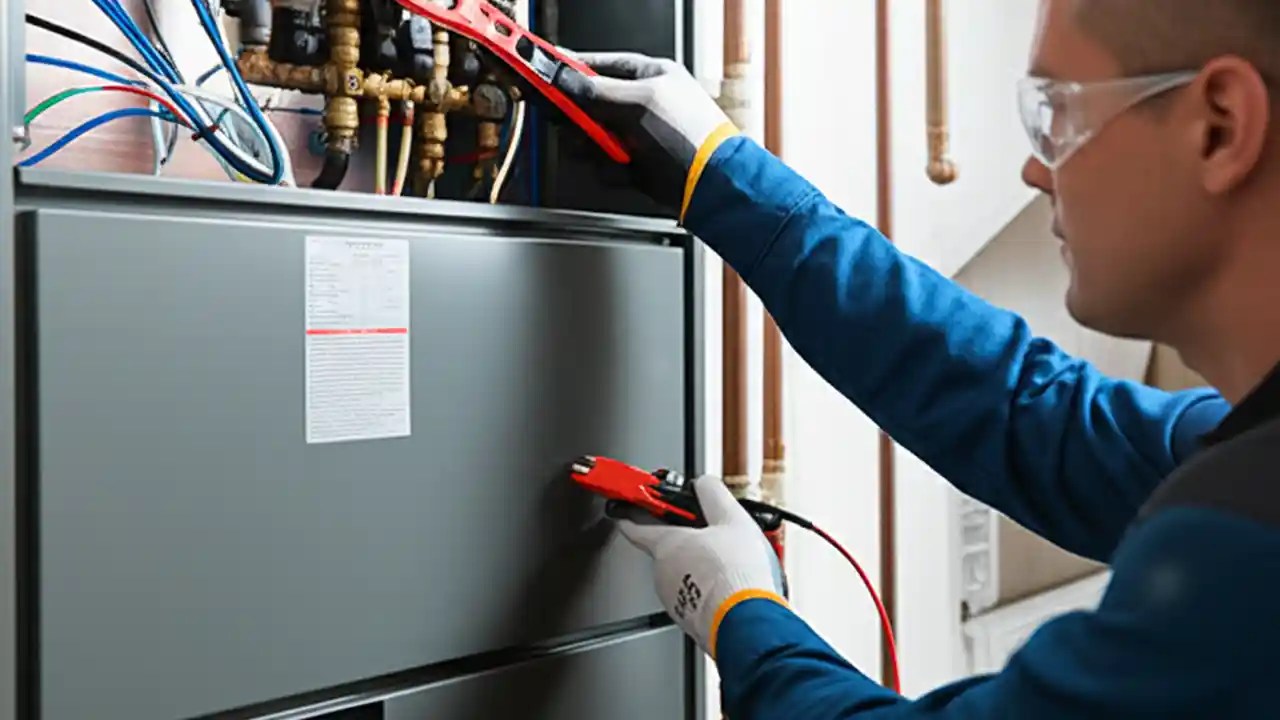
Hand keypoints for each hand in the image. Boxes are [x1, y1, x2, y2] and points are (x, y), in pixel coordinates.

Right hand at [548, 51, 738, 219]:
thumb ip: (597, 91)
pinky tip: (624, 171)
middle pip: (591, 106)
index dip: (572, 71)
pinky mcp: (637, 165)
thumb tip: (565, 78)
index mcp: (651, 77)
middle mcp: (644, 105)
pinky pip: (605, 164)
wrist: (712, 186)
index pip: (601, 66)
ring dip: (593, 148)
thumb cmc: (692, 137)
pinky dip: (609, 170)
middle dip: (581, 119)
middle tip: (576, 124)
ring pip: (594, 138)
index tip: (546, 75)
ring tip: (608, 153)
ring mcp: (640, 136)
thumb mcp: (640, 103)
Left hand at [610, 475, 786, 656]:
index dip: (629, 515)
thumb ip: (713, 494)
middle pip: (670, 550)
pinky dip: (711, 591)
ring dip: (703, 568)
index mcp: (667, 546)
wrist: (748, 624)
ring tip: (733, 567)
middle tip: (717, 538)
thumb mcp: (733, 519)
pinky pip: (696, 598)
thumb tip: (704, 483)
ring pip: (684, 575)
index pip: (635, 526)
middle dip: (691, 543)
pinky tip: (733, 588)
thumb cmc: (737, 577)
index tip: (622, 511)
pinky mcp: (690, 620)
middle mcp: (663, 574)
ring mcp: (675, 600)